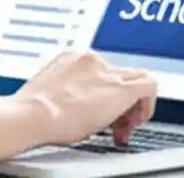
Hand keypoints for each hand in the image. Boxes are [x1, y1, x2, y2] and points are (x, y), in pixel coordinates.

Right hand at [15, 51, 157, 146]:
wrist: (36, 114)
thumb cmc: (35, 111)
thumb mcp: (52, 95)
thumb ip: (69, 94)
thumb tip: (77, 110)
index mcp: (70, 58)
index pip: (101, 72)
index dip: (104, 95)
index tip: (99, 112)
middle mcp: (90, 60)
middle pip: (120, 75)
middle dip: (120, 101)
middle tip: (114, 122)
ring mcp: (107, 71)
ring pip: (136, 79)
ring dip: (133, 103)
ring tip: (123, 125)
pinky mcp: (121, 87)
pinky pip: (149, 86)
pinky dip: (147, 104)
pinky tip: (137, 121)